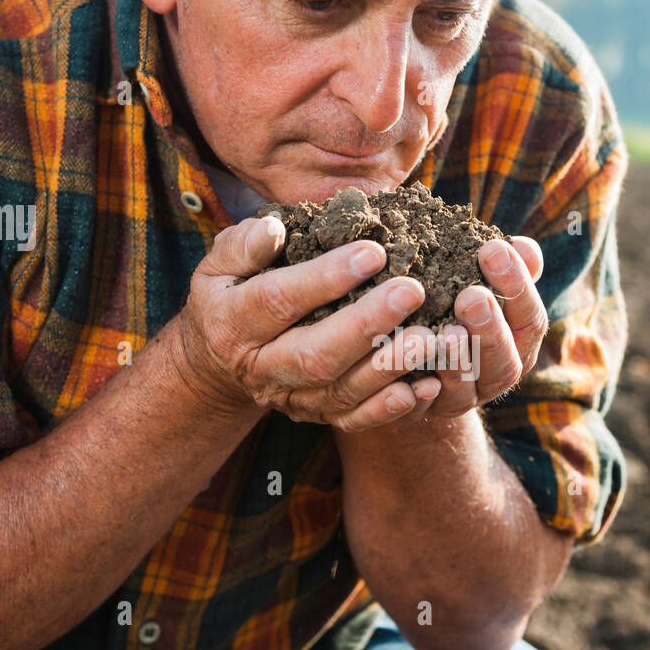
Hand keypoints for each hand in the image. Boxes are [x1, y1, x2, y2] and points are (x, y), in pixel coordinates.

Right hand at [172, 215, 442, 430]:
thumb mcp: (219, 262)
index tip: (373, 253)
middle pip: (315, 354)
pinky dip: (392, 407)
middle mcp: (261, 368)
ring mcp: (290, 398)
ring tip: (430, 337)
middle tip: (413, 291)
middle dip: (366, 324)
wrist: (221, 359)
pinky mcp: (316, 415)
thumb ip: (242, 245)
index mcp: (232, 323)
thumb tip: (273, 230)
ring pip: (342, 391)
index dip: (325, 278)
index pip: (278, 300)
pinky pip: (355, 419)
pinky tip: (427, 384)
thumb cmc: (232, 292)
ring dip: (388, 367)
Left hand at [408, 236, 547, 420]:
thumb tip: (524, 247)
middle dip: (490, 328)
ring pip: (468, 388)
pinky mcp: (426, 413)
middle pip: (506, 360)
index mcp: (517, 341)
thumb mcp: (478, 282)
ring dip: (459, 362)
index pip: (529, 317)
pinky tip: (416, 377)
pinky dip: (421, 396)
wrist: (413, 360)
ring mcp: (463, 399)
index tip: (493, 249)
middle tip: (472, 296)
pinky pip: (424, 409)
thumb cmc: (451, 305)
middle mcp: (496, 374)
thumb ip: (502, 269)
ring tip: (446, 333)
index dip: (517, 286)